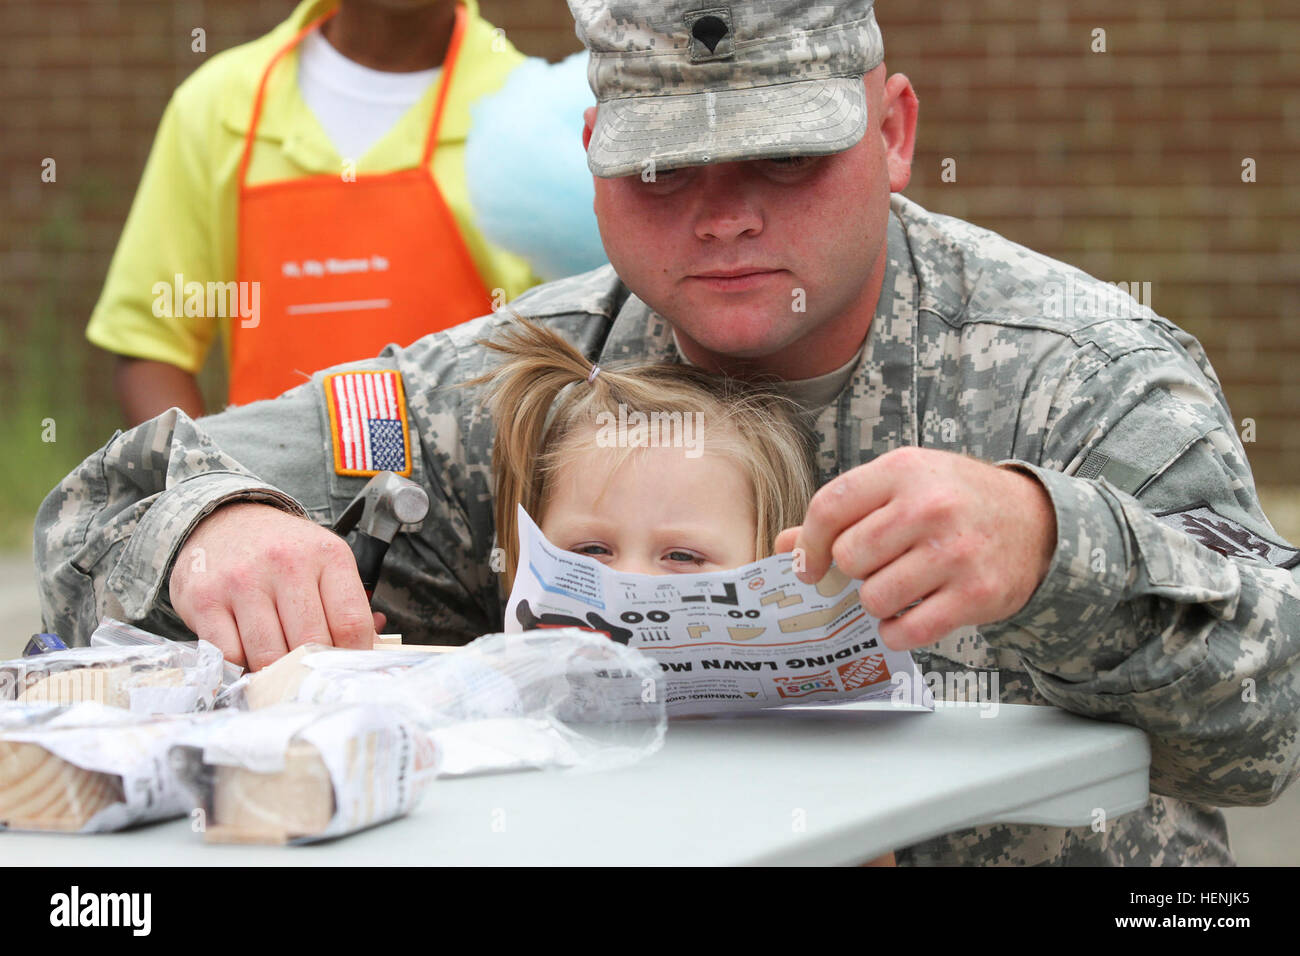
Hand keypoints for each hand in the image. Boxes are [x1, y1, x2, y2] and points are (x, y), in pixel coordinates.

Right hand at [169, 502, 384, 669]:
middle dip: (312, 667)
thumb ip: (350, 606)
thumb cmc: (283, 551)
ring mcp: (243, 581)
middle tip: (310, 675)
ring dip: (275, 671)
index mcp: (327, 556)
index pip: (352, 624)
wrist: (225, 520)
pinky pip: (230, 655)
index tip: (346, 669)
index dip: (353, 657)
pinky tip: (247, 653)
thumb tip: (376, 649)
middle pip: (311, 643)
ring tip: (279, 668)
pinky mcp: (205, 600)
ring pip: (269, 655)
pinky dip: (240, 664)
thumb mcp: (325, 563)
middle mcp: (286, 563)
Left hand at [774, 448, 1055, 650]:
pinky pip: (909, 629)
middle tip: (874, 569)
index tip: (811, 565)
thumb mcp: (903, 485)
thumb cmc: (956, 500)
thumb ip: (845, 512)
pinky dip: (897, 632)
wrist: (1035, 520)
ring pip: (875, 596)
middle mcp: (929, 507)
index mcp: (903, 470)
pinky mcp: (976, 594)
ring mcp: (955, 552)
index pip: (830, 507)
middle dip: (852, 572)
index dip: (809, 543)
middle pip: (850, 557)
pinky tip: (905, 618)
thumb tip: (785, 546)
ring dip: (877, 602)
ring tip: (897, 589)